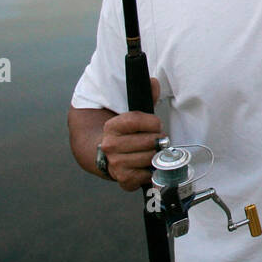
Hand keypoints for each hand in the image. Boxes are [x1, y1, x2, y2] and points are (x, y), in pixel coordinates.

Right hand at [100, 77, 160, 191]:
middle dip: (158, 140)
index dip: (153, 122)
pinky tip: (146, 165)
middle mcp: (110, 145)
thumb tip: (154, 82)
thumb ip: (146, 97)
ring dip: (156, 155)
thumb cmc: (125, 134)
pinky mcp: (123, 179)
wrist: (104, 155)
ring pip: (150, 158)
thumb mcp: (132, 114)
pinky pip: (147, 175)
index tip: (155, 124)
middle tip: (157, 140)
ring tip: (152, 152)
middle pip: (149, 141)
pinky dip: (151, 171)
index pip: (139, 120)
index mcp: (112, 126)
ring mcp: (115, 163)